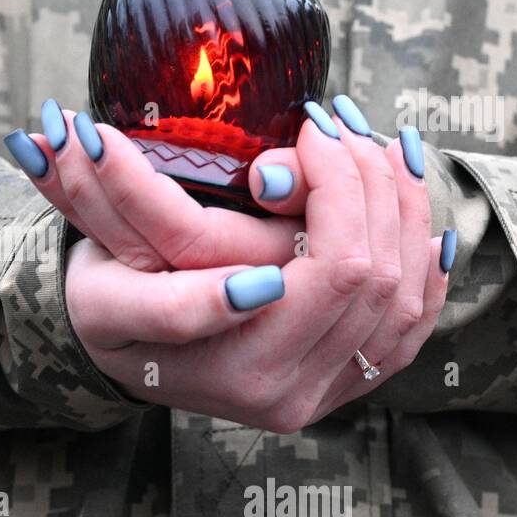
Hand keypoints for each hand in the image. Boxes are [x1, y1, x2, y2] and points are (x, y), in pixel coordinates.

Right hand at [7, 96, 452, 431]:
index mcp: (236, 366)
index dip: (338, 194)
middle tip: (329, 124)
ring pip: (403, 292)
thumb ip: (114, 213)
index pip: (332, 271)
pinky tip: (410, 205)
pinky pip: (412, 322)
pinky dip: (423, 259)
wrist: (126, 363)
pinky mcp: (343, 382)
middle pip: (374, 274)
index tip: (305, 135)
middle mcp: (286, 391)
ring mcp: (321, 391)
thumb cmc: (109, 313)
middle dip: (366, 182)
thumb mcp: (101, 278)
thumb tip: (93, 139)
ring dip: (400, 207)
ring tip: (370, 144)